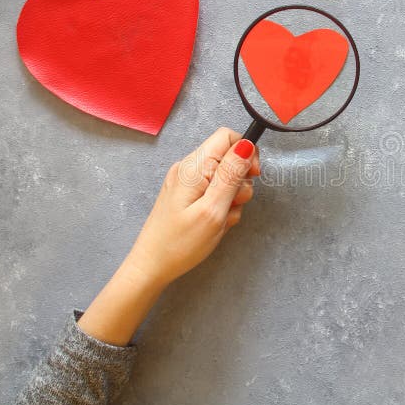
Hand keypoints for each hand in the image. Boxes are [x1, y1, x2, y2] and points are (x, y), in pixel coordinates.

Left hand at [126, 127, 260, 286]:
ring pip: (225, 178)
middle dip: (240, 182)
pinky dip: (221, 207)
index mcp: (193, 167)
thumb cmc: (180, 243)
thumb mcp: (213, 210)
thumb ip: (231, 176)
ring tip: (220, 220)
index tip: (252, 177)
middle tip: (231, 206)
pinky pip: (214, 192)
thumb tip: (246, 145)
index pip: (227, 137)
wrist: (152, 267)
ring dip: (232, 199)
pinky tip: (214, 224)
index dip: (246, 152)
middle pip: (228, 158)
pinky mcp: (187, 195)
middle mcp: (188, 169)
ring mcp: (187, 182)